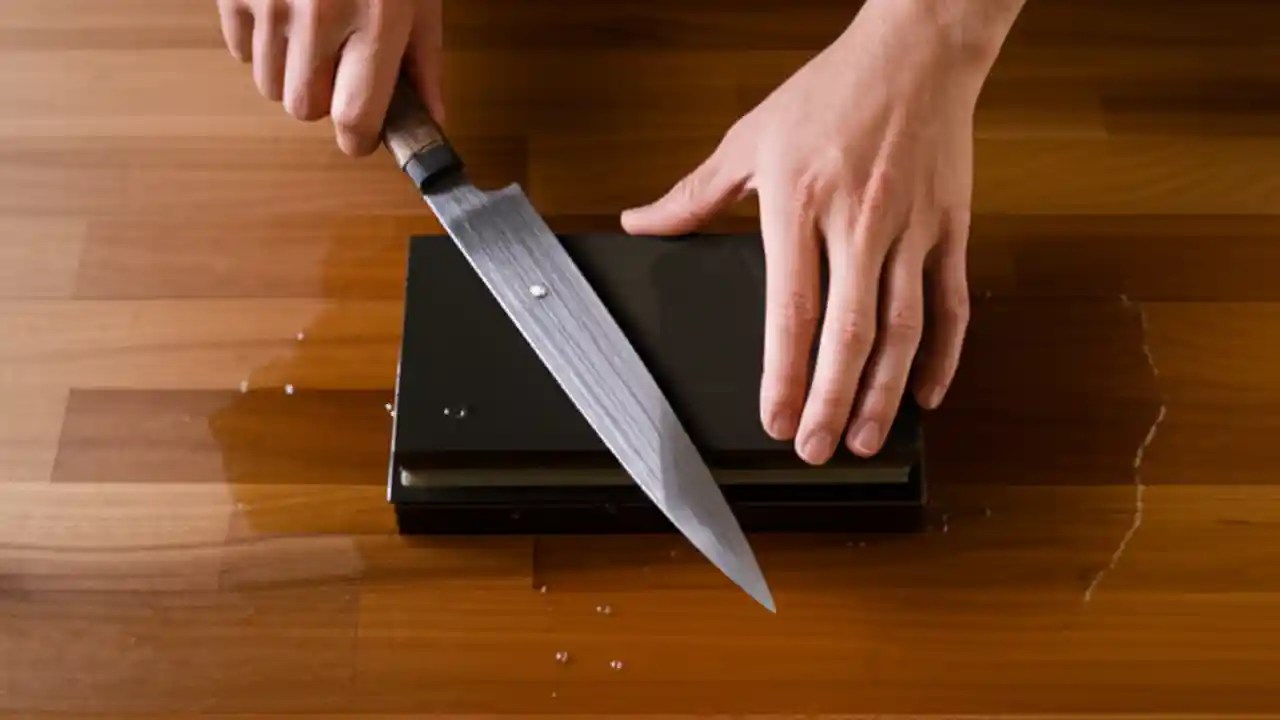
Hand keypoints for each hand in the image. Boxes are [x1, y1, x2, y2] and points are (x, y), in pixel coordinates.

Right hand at [217, 0, 443, 155]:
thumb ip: (423, 60)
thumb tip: (431, 118)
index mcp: (376, 19)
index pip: (355, 117)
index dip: (359, 139)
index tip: (363, 136)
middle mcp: (320, 14)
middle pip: (305, 108)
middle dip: (325, 99)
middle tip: (342, 64)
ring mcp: (270, 0)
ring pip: (270, 84)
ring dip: (293, 72)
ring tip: (314, 29)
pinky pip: (241, 50)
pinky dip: (262, 42)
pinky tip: (285, 9)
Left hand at [621, 0, 1022, 464]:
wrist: (916, 51)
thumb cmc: (830, 91)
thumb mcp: (750, 136)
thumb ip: (695, 194)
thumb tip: (641, 223)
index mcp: (800, 203)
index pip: (791, 307)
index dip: (782, 372)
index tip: (773, 418)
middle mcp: (859, 221)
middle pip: (849, 330)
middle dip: (831, 400)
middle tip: (815, 448)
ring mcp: (911, 228)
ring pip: (904, 327)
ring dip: (886, 391)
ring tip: (865, 439)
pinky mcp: (950, 227)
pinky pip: (951, 301)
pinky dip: (945, 353)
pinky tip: (928, 393)